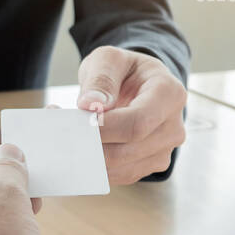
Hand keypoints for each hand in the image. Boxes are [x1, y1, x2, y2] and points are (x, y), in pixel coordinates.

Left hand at [76, 46, 186, 183]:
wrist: (138, 85)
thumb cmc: (124, 70)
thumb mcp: (109, 59)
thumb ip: (101, 78)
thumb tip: (90, 104)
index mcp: (169, 93)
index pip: (137, 122)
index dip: (104, 128)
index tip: (78, 122)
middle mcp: (174, 126)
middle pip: (128, 150)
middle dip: (91, 144)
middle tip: (61, 132)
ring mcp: (164, 149)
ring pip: (122, 168)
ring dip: (89, 157)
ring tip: (67, 136)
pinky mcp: (151, 165)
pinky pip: (119, 175)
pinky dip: (95, 166)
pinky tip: (81, 148)